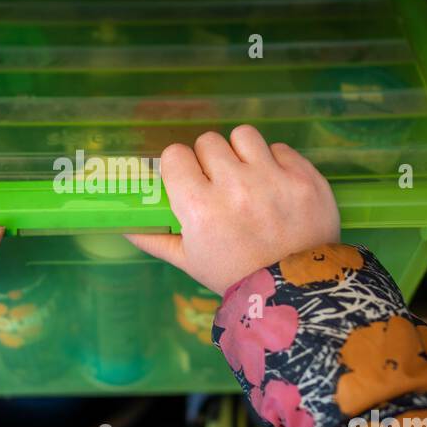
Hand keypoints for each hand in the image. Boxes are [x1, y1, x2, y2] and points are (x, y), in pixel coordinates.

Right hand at [125, 125, 339, 294]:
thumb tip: (123, 224)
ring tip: (249, 176)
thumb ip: (154, 238)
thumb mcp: (190, 261)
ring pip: (244, 136)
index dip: (180, 166)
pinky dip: (276, 163)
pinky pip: (280, 148)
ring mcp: (273, 179)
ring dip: (242, 152)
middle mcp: (235, 187)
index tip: (189, 178)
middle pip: (208, 141)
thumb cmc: (236, 276)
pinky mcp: (304, 177)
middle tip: (220, 183)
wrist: (296, 290)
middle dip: (211, 160)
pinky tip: (276, 186)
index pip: (175, 155)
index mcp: (200, 208)